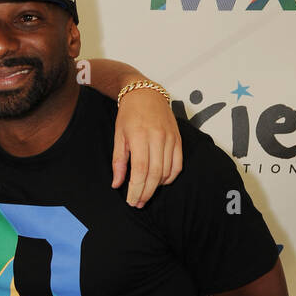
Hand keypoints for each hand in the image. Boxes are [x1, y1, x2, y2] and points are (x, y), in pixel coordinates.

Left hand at [112, 87, 182, 207]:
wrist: (146, 93)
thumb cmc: (130, 114)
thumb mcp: (118, 136)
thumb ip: (118, 161)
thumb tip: (117, 184)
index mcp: (140, 136)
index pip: (140, 171)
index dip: (136, 189)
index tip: (131, 200)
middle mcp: (158, 137)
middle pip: (155, 174)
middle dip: (146, 193)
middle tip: (137, 203)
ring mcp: (170, 138)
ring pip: (167, 172)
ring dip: (156, 187)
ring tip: (146, 194)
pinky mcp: (178, 139)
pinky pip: (177, 165)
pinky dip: (169, 177)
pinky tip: (159, 182)